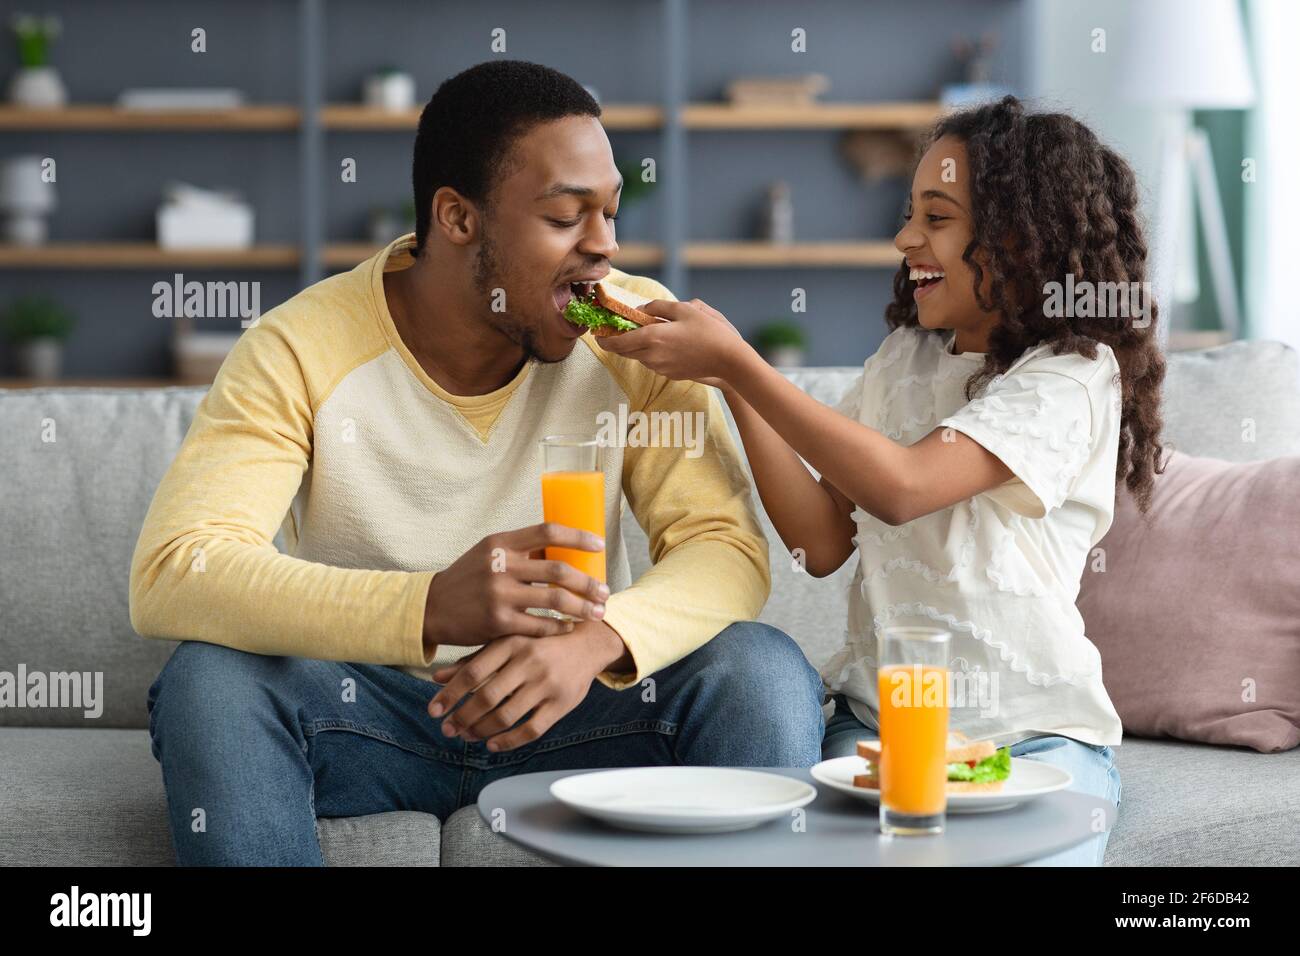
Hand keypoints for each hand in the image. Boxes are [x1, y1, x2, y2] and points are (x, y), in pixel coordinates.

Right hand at [424, 522, 609, 647]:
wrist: (431, 607)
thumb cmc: (468, 578)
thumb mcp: (488, 554)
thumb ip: (520, 550)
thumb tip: (563, 548)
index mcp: (501, 543)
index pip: (548, 531)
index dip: (578, 537)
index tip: (599, 545)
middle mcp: (501, 565)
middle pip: (558, 570)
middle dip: (588, 582)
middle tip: (605, 591)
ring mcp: (499, 594)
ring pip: (554, 600)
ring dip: (581, 607)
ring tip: (597, 612)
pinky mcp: (498, 622)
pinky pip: (539, 625)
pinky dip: (559, 627)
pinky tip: (569, 628)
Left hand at [426, 622, 623, 750]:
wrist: (587, 644)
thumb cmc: (539, 643)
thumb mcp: (507, 643)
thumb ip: (474, 660)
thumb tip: (437, 678)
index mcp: (512, 643)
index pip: (473, 671)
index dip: (450, 693)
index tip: (433, 710)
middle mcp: (529, 661)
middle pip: (487, 696)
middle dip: (462, 717)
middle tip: (448, 729)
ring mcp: (547, 684)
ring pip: (507, 715)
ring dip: (481, 731)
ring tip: (467, 736)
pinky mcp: (561, 703)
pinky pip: (531, 729)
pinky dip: (509, 741)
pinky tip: (493, 744)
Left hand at [596, 298, 749, 388]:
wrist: (728, 360)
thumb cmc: (709, 331)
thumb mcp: (685, 309)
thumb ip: (658, 307)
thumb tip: (641, 310)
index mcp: (653, 337)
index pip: (618, 342)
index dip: (604, 339)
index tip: (597, 334)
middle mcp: (652, 356)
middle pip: (625, 351)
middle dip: (617, 342)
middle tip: (614, 331)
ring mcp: (661, 368)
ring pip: (639, 357)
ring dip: (636, 346)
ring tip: (644, 333)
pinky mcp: (670, 374)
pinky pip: (653, 363)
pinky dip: (651, 353)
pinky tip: (663, 344)